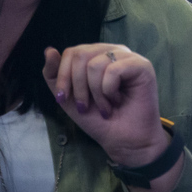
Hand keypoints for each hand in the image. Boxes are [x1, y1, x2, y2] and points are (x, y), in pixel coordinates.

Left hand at [43, 44, 168, 166]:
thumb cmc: (99, 119)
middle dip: (77, 86)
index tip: (63, 99)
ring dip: (95, 94)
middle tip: (86, 106)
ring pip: (96, 64)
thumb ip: (55, 75)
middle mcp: (112, 51)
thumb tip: (49, 50)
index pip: (72, 52)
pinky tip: (117, 100)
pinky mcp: (142, 65)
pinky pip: (113, 70)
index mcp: (97, 55)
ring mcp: (128, 57)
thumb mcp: (69, 98)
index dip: (63, 76)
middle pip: (81, 55)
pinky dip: (109, 92)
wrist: (123, 140)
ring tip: (105, 106)